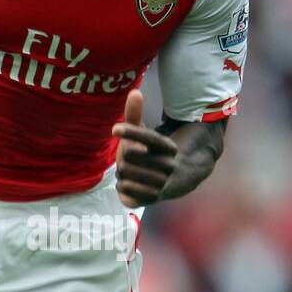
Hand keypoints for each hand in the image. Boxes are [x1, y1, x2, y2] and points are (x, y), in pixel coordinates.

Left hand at [111, 89, 177, 206]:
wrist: (176, 181)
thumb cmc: (153, 154)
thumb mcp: (145, 135)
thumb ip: (136, 116)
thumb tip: (134, 91)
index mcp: (168, 147)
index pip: (149, 138)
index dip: (132, 132)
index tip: (115, 128)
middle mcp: (168, 166)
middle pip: (129, 156)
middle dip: (123, 157)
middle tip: (129, 160)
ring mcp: (162, 184)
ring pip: (125, 173)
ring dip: (122, 172)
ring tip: (130, 173)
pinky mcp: (153, 199)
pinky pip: (125, 190)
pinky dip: (121, 185)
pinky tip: (127, 184)